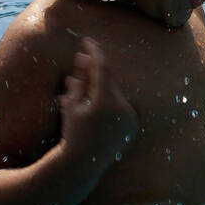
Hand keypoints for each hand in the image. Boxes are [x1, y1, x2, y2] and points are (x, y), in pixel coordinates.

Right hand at [57, 37, 137, 158]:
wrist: (83, 163)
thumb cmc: (73, 133)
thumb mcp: (72, 105)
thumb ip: (80, 81)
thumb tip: (83, 58)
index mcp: (106, 101)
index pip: (102, 67)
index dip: (95, 52)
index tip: (87, 41)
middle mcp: (123, 108)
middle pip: (109, 80)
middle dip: (95, 72)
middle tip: (81, 62)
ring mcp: (130, 117)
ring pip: (114, 93)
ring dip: (101, 88)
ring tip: (83, 89)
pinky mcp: (132, 125)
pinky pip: (120, 106)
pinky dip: (108, 101)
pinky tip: (96, 104)